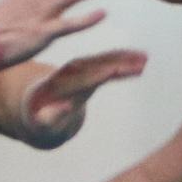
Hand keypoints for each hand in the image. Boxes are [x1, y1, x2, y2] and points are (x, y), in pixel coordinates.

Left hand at [19, 50, 148, 146]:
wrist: (34, 106)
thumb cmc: (39, 119)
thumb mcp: (42, 123)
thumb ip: (50, 117)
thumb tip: (65, 108)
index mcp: (59, 85)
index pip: (81, 79)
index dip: (97, 75)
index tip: (113, 71)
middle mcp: (71, 73)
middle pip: (97, 65)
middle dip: (117, 63)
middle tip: (139, 61)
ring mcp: (80, 70)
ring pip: (105, 61)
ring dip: (124, 58)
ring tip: (146, 58)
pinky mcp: (88, 71)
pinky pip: (107, 63)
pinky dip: (123, 60)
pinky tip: (141, 59)